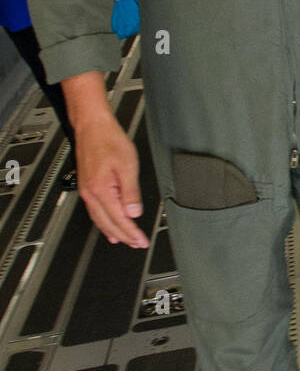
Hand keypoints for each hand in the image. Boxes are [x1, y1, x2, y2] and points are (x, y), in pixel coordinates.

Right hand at [75, 114, 148, 246]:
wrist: (92, 126)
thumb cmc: (109, 140)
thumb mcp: (128, 165)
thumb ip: (131, 192)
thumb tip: (134, 213)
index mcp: (102, 190)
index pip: (119, 220)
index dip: (132, 233)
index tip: (141, 241)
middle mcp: (92, 194)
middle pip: (108, 223)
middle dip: (124, 236)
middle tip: (137, 244)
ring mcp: (87, 191)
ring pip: (100, 219)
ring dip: (113, 231)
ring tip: (124, 240)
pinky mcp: (87, 186)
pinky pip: (95, 211)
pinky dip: (103, 222)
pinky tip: (108, 225)